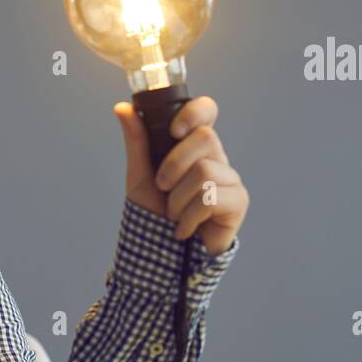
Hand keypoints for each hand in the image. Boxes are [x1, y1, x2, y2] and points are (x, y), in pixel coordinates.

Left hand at [115, 96, 248, 255]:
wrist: (163, 253)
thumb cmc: (155, 213)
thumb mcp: (140, 175)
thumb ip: (137, 142)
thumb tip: (122, 108)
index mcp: (194, 147)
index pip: (207, 111)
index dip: (195, 112)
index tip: (173, 130)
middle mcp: (216, 158)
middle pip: (205, 137)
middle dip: (173, 165)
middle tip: (162, 187)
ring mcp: (230, 179)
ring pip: (204, 171)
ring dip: (177, 199)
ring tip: (173, 214)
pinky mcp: (238, 202)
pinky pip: (211, 198)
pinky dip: (188, 217)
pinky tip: (184, 229)